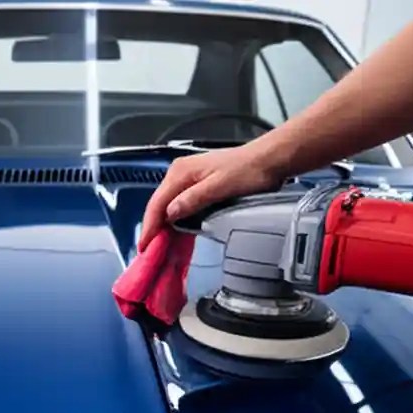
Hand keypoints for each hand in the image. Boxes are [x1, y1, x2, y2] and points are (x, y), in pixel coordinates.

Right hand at [139, 143, 283, 250]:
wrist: (268, 159)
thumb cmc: (248, 171)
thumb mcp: (220, 187)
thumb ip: (193, 199)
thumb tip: (170, 213)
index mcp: (181, 172)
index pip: (157, 203)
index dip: (149, 226)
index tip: (144, 247)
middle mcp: (179, 173)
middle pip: (159, 204)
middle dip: (153, 228)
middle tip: (149, 252)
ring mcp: (188, 178)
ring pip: (168, 206)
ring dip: (163, 226)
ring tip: (159, 246)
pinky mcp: (198, 184)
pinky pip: (180, 204)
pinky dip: (175, 220)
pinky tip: (175, 232)